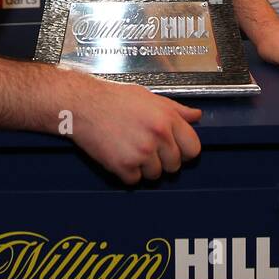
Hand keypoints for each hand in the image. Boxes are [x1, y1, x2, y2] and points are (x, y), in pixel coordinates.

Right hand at [64, 74, 202, 185]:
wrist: (83, 105)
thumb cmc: (113, 99)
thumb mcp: (150, 97)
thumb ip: (176, 109)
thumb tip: (196, 116)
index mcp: (167, 119)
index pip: (193, 149)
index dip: (184, 152)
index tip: (176, 150)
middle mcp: (158, 136)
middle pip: (174, 166)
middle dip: (163, 160)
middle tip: (147, 148)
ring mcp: (141, 152)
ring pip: (155, 175)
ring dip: (144, 168)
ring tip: (130, 149)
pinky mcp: (123, 165)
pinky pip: (134, 180)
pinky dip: (127, 173)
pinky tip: (120, 155)